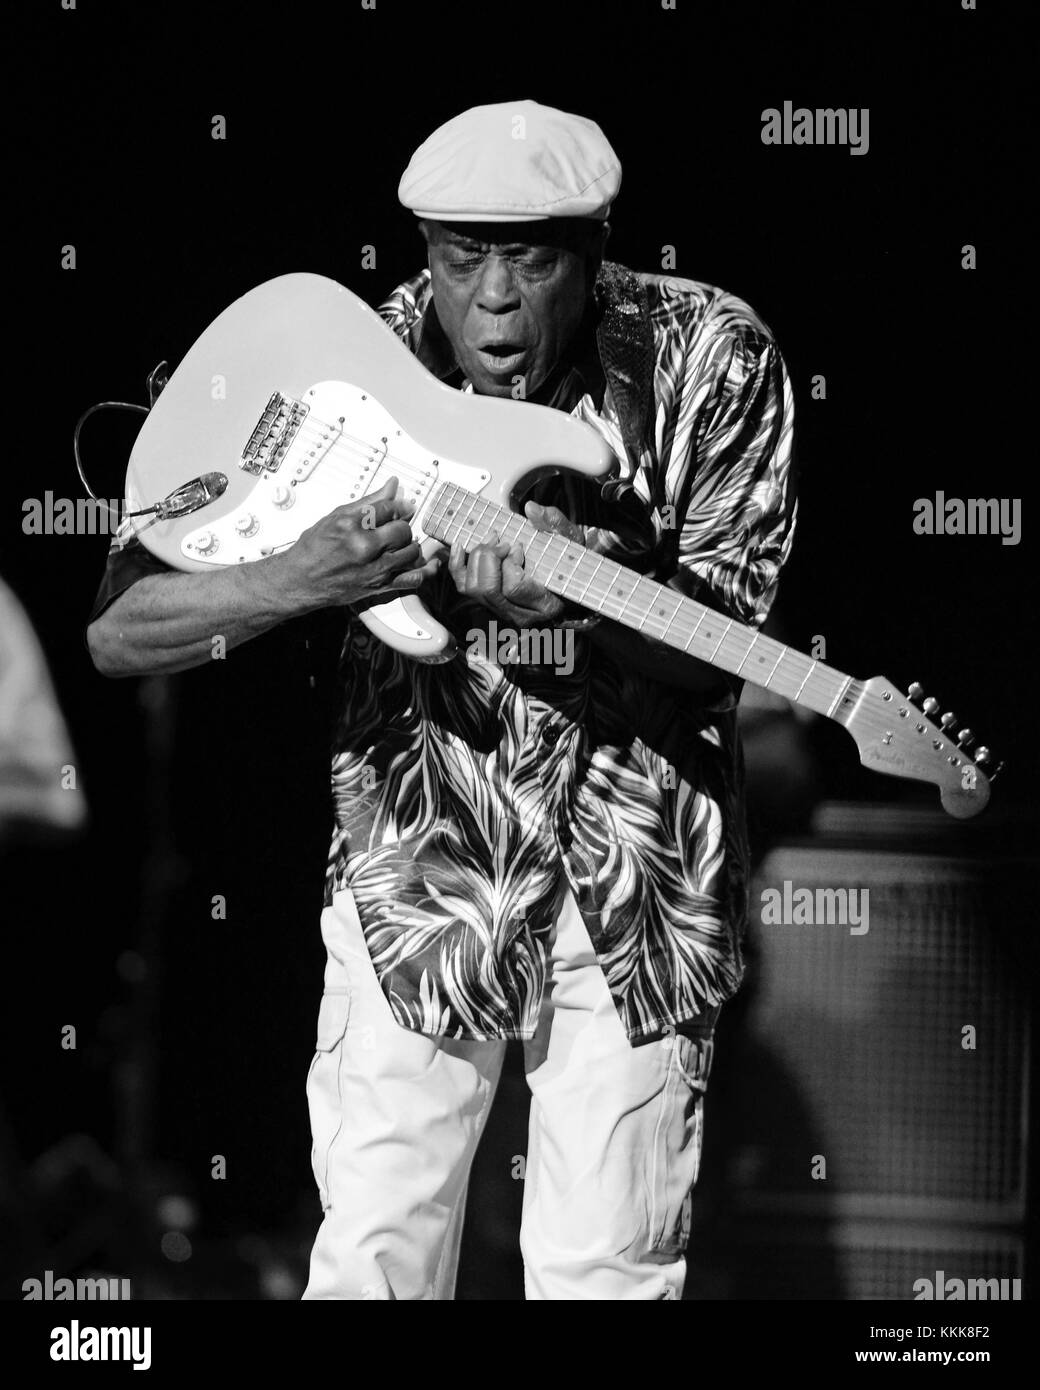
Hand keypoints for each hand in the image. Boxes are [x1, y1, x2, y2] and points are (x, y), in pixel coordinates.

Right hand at [276, 477, 438, 610]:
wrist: (300, 580)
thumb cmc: (313, 549)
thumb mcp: (336, 516)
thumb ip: (368, 502)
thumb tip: (392, 485)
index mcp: (351, 525)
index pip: (389, 508)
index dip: (399, 505)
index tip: (402, 506)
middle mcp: (363, 547)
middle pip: (403, 530)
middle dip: (402, 526)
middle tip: (396, 526)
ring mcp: (373, 569)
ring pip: (412, 552)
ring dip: (410, 546)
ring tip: (399, 544)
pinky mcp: (379, 587)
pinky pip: (412, 579)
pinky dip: (420, 571)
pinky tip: (415, 563)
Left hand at [447, 500, 585, 626]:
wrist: (570, 583)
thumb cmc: (570, 566)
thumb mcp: (572, 543)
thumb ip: (555, 525)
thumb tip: (531, 509)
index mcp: (545, 604)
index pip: (514, 587)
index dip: (511, 562)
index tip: (518, 547)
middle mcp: (520, 614)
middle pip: (488, 589)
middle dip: (489, 556)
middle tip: (500, 541)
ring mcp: (501, 610)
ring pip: (472, 588)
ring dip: (477, 557)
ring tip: (491, 541)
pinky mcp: (487, 602)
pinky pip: (463, 586)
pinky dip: (458, 564)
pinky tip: (460, 546)